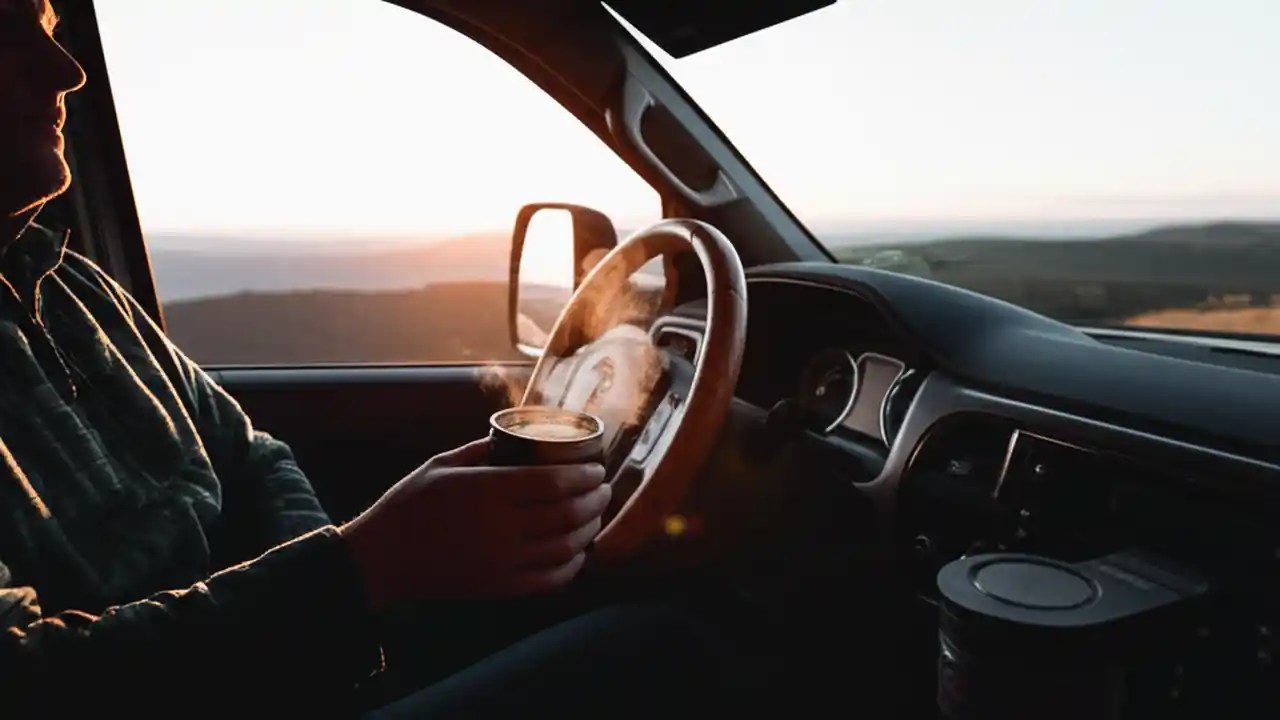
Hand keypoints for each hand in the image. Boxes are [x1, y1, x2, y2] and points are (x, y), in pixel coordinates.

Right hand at [340, 439, 608, 611]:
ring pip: (567, 547)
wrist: (381, 560)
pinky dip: (573, 566)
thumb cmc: (409, 505)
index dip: (585, 475)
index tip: (596, 469)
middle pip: (569, 513)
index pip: (554, 481)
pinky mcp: (500, 588)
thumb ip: (483, 450)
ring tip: (596, 516)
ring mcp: (503, 561)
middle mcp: (501, 527)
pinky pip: (551, 580)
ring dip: (590, 530)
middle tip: (603, 489)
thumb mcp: (442, 464)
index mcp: (487, 491)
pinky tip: (578, 553)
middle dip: (596, 500)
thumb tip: (519, 438)